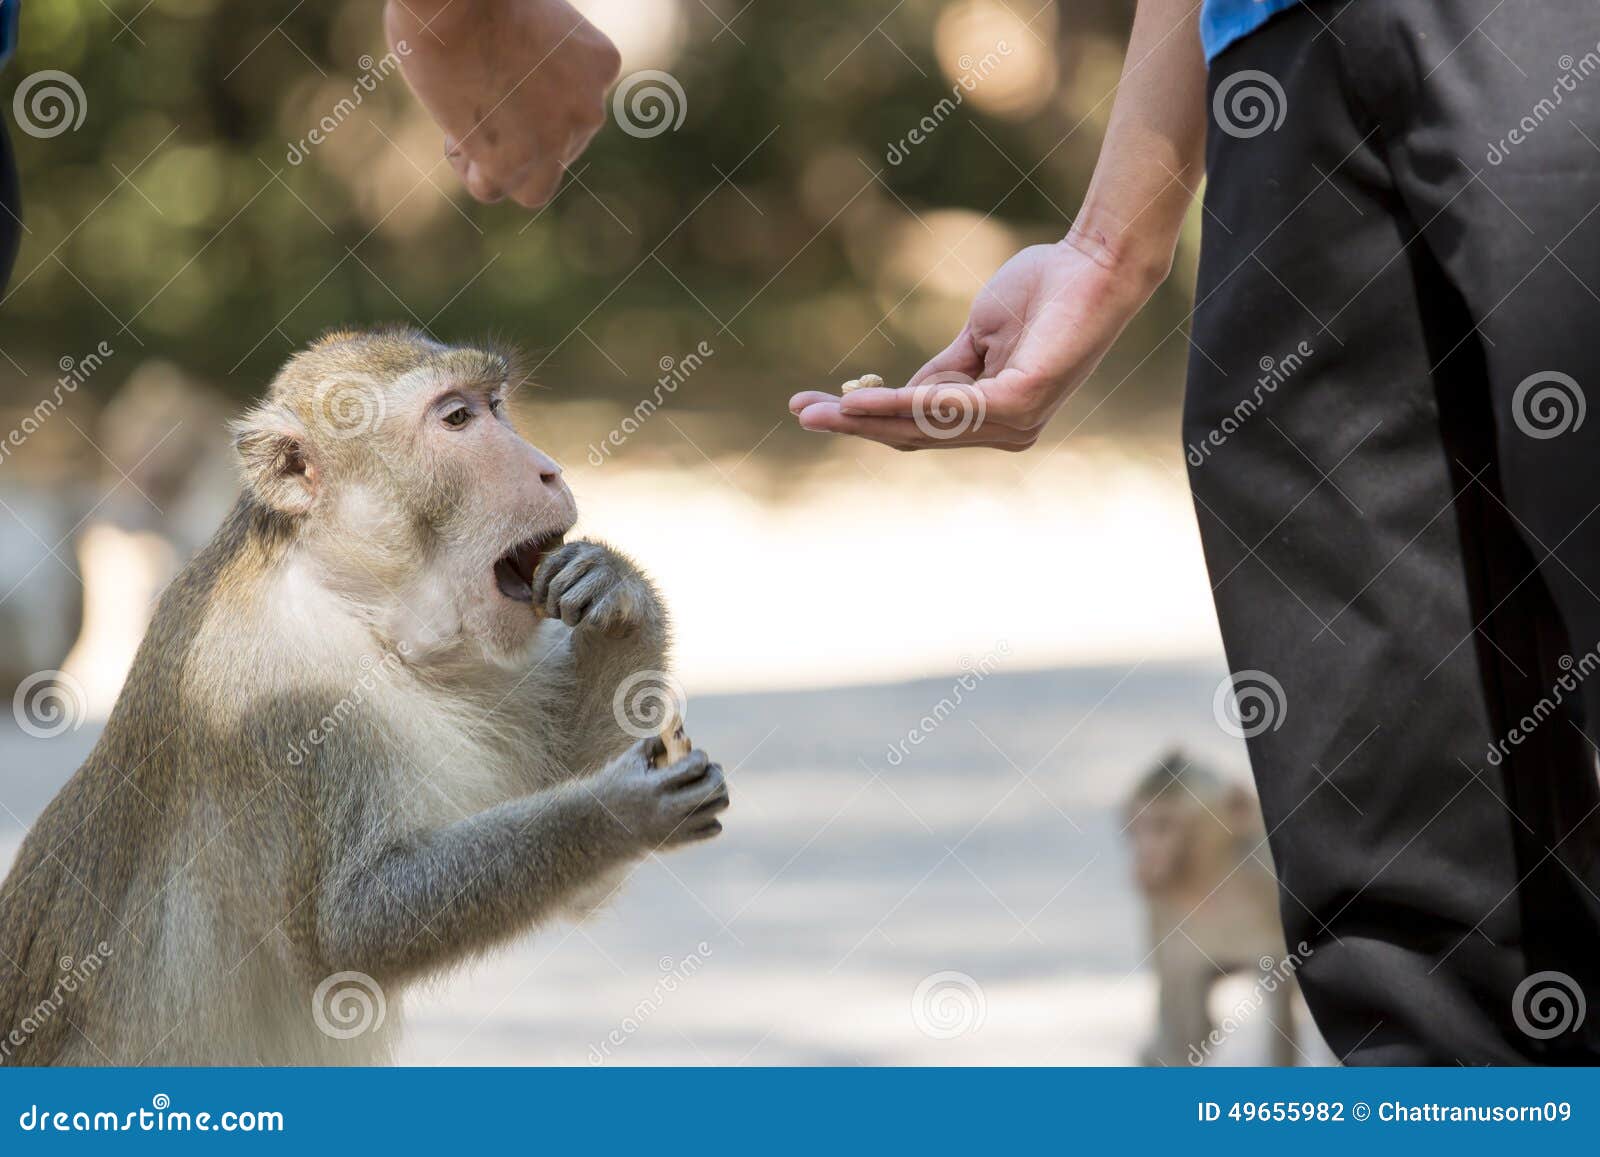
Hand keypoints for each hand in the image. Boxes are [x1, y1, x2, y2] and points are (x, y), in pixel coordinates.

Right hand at [386, 0, 619, 207]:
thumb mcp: (538, 17)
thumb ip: (547, 60)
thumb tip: (528, 99)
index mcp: (600, 64)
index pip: (577, 108)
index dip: (534, 98)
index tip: (501, 72)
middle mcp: (590, 109)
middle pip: (556, 146)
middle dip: (517, 132)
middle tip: (478, 93)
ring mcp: (553, 141)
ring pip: (534, 184)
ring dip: (501, 165)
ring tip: (468, 130)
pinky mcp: (509, 162)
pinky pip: (491, 188)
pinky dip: (468, 167)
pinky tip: (453, 136)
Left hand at [532, 540, 653, 635]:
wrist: (633, 602)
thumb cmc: (592, 589)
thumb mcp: (571, 573)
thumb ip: (551, 575)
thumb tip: (527, 596)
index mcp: (579, 547)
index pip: (546, 568)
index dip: (538, 591)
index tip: (540, 606)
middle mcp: (595, 556)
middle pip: (556, 588)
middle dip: (553, 608)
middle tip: (560, 616)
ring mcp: (608, 575)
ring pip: (567, 604)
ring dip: (568, 618)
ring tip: (577, 617)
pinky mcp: (617, 598)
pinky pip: (586, 619)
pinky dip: (586, 624)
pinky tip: (595, 620)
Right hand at [593, 737, 728, 848]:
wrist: (599, 830)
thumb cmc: (615, 789)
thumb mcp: (630, 761)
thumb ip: (655, 743)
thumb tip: (679, 731)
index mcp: (655, 786)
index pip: (696, 766)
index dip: (701, 756)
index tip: (695, 756)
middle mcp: (668, 809)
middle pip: (714, 787)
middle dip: (716, 773)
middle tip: (708, 770)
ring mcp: (675, 829)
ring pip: (719, 807)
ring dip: (717, 792)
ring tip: (704, 787)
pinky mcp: (679, 842)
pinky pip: (715, 828)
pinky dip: (711, 815)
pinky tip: (696, 808)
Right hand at [788, 237, 1161, 449]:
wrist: (1094, 264)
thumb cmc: (1044, 291)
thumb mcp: (977, 336)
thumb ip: (943, 371)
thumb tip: (901, 393)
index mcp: (997, 418)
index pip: (920, 429)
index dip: (866, 421)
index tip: (813, 406)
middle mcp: (1007, 432)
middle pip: (913, 437)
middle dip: (853, 426)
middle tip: (801, 414)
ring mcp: (1014, 424)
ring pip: (922, 428)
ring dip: (864, 420)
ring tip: (818, 411)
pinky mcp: (1019, 404)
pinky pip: (944, 409)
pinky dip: (898, 405)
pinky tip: (859, 402)